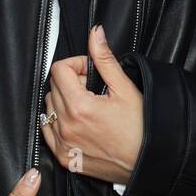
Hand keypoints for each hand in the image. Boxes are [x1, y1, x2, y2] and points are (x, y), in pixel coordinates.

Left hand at [40, 24, 142, 185]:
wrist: (147, 162)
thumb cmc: (141, 128)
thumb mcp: (125, 88)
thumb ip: (105, 59)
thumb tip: (95, 33)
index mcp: (79, 106)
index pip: (59, 69)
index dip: (77, 65)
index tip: (91, 72)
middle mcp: (66, 126)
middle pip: (53, 86)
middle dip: (72, 81)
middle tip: (94, 89)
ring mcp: (63, 144)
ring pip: (49, 107)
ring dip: (64, 100)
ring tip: (89, 106)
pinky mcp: (64, 157)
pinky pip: (48, 130)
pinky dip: (59, 121)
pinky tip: (79, 121)